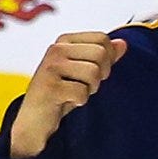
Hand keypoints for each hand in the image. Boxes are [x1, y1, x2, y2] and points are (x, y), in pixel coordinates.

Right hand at [9, 31, 125, 158]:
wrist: (35, 120)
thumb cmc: (60, 94)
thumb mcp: (84, 72)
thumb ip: (104, 56)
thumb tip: (123, 44)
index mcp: (64, 41)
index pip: (102, 38)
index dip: (107, 58)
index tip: (92, 71)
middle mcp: (56, 49)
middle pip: (100, 53)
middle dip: (100, 75)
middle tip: (83, 85)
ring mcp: (51, 67)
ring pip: (93, 72)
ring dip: (89, 89)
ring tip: (73, 92)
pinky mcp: (49, 87)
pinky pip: (82, 92)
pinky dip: (79, 101)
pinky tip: (65, 101)